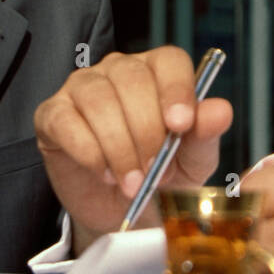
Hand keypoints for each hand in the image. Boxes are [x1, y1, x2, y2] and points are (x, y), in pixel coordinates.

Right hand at [34, 46, 232, 243]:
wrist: (123, 212)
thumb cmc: (161, 177)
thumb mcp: (192, 162)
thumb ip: (204, 135)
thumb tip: (221, 110)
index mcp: (158, 73)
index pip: (169, 60)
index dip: (176, 89)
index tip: (181, 125)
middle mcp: (118, 70)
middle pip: (132, 79)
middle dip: (147, 130)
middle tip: (155, 170)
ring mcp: (82, 88)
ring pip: (98, 99)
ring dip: (119, 147)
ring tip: (132, 182)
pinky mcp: (52, 113)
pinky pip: (66, 122)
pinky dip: (89, 152)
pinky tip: (105, 174)